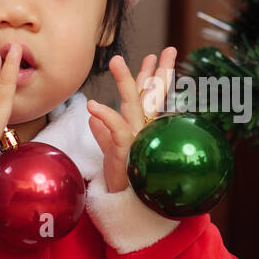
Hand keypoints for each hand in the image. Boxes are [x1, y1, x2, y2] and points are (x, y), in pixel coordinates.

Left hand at [87, 48, 176, 192]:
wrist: (125, 208)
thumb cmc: (121, 181)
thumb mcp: (109, 154)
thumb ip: (103, 134)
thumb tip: (92, 119)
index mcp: (141, 128)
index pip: (148, 97)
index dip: (152, 76)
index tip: (156, 55)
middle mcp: (143, 131)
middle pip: (152, 97)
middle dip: (159, 72)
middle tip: (166, 49)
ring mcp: (138, 140)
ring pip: (133, 106)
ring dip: (125, 82)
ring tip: (116, 61)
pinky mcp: (127, 152)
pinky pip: (117, 131)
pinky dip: (106, 117)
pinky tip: (93, 106)